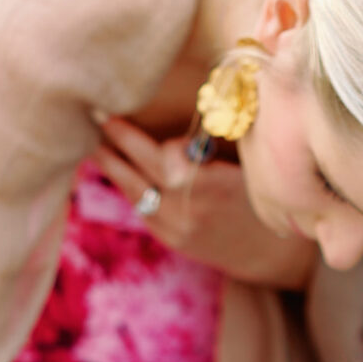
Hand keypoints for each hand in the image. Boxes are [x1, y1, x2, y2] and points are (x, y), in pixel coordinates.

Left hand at [92, 115, 315, 289]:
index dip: (167, 142)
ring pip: (134, 192)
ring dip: (113, 166)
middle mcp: (187, 209)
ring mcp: (175, 228)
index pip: (169, 156)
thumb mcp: (247, 166)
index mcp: (210, 186)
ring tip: (96, 144)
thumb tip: (200, 108)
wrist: (267, 253)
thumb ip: (215, 147)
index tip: (162, 129)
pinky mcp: (170, 239)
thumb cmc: (260, 196)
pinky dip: (129, 187)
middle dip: (118, 141)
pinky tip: (118, 170)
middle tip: (97, 115)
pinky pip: (141, 208)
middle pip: (141, 171)